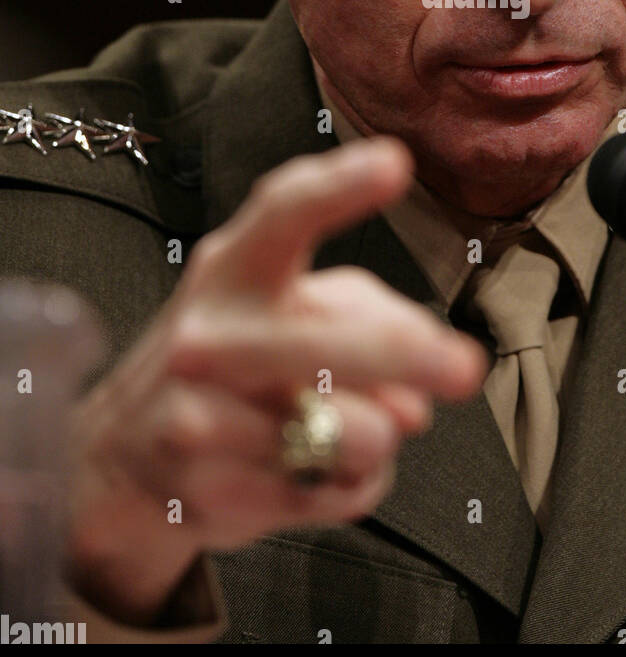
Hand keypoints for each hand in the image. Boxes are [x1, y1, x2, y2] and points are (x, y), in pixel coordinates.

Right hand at [64, 138, 487, 623]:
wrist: (130, 451)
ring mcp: (200, 414)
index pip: (284, 214)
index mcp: (236, 267)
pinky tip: (304, 467)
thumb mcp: (295, 309)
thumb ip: (367, 322)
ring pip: (353, 433)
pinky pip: (334, 493)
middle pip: (330, 339)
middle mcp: (209, 334)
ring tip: (331, 426)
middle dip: (407, 354)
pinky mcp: (210, 489)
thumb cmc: (240, 357)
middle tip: (465, 369)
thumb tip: (414, 401)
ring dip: (374, 437)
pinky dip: (347, 486)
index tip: (394, 163)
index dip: (339, 187)